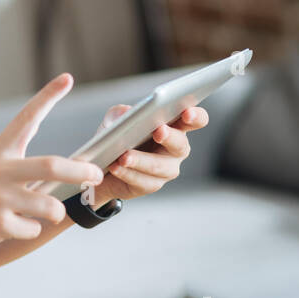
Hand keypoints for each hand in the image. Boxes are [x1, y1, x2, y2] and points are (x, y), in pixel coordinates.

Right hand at [0, 73, 103, 257]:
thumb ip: (18, 166)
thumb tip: (59, 171)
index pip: (26, 118)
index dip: (47, 96)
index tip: (66, 78)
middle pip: (51, 165)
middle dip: (80, 170)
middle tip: (96, 174)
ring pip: (49, 205)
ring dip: (55, 211)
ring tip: (48, 213)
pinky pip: (32, 229)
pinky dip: (29, 230)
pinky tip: (11, 228)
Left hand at [94, 103, 208, 205]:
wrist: (102, 167)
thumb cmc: (117, 138)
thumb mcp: (114, 120)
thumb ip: (119, 113)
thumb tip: (125, 113)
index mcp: (174, 126)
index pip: (195, 119)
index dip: (195, 116)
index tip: (187, 112)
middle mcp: (176, 148)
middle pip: (181, 144)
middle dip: (170, 137)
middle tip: (159, 131)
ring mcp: (166, 169)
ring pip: (159, 166)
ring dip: (141, 160)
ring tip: (124, 156)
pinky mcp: (152, 185)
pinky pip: (142, 181)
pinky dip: (127, 173)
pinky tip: (116, 167)